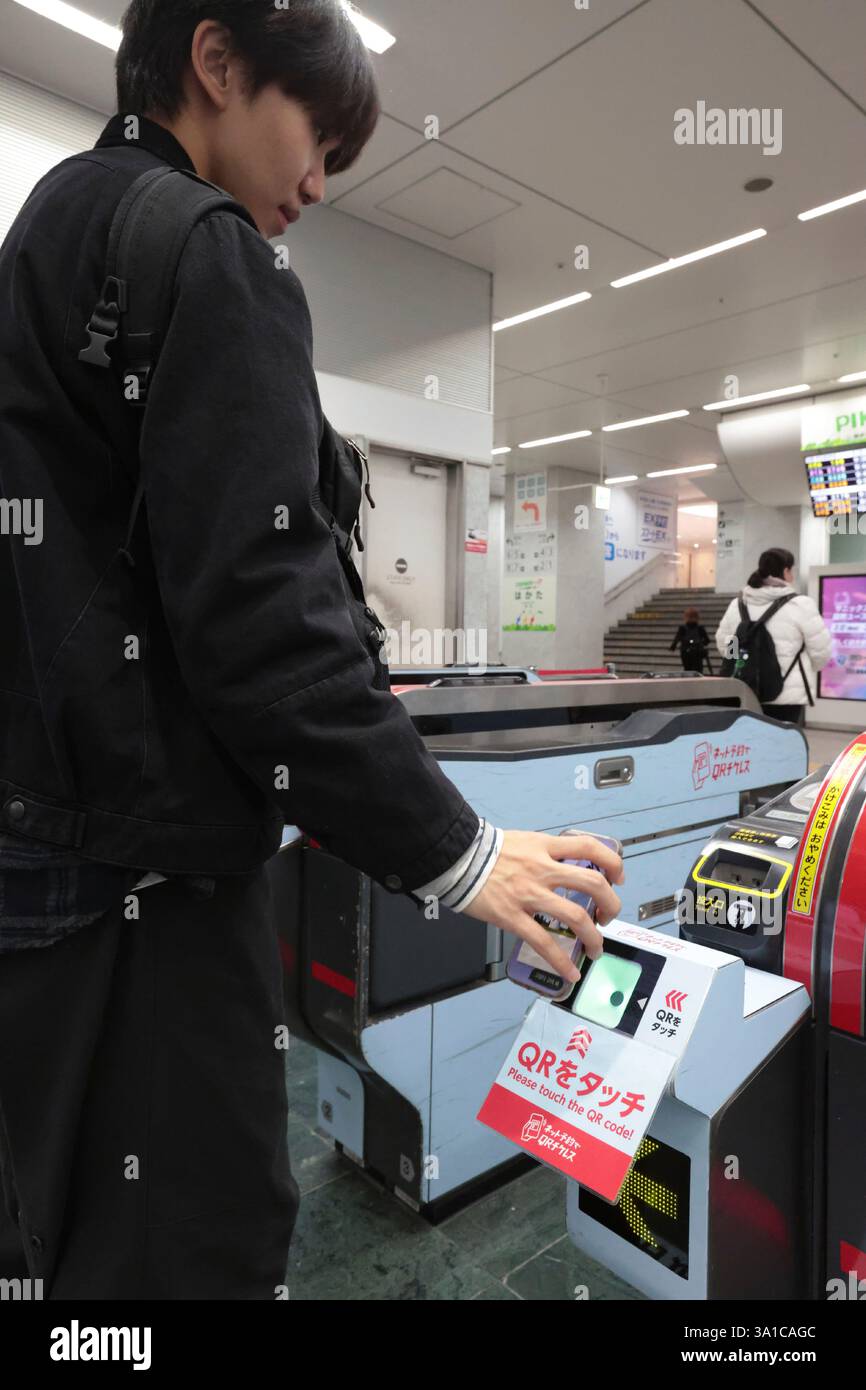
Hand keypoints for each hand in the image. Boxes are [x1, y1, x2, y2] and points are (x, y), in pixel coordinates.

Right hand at [462, 830, 623, 982]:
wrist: (457, 858)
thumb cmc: (487, 850)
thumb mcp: (524, 840)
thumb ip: (546, 853)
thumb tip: (566, 868)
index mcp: (546, 847)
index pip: (591, 848)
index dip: (612, 862)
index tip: (618, 877)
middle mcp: (542, 869)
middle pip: (593, 884)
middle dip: (610, 905)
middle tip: (608, 917)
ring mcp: (529, 894)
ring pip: (575, 917)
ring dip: (593, 937)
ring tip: (596, 949)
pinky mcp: (512, 916)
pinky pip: (543, 942)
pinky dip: (561, 962)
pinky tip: (570, 973)